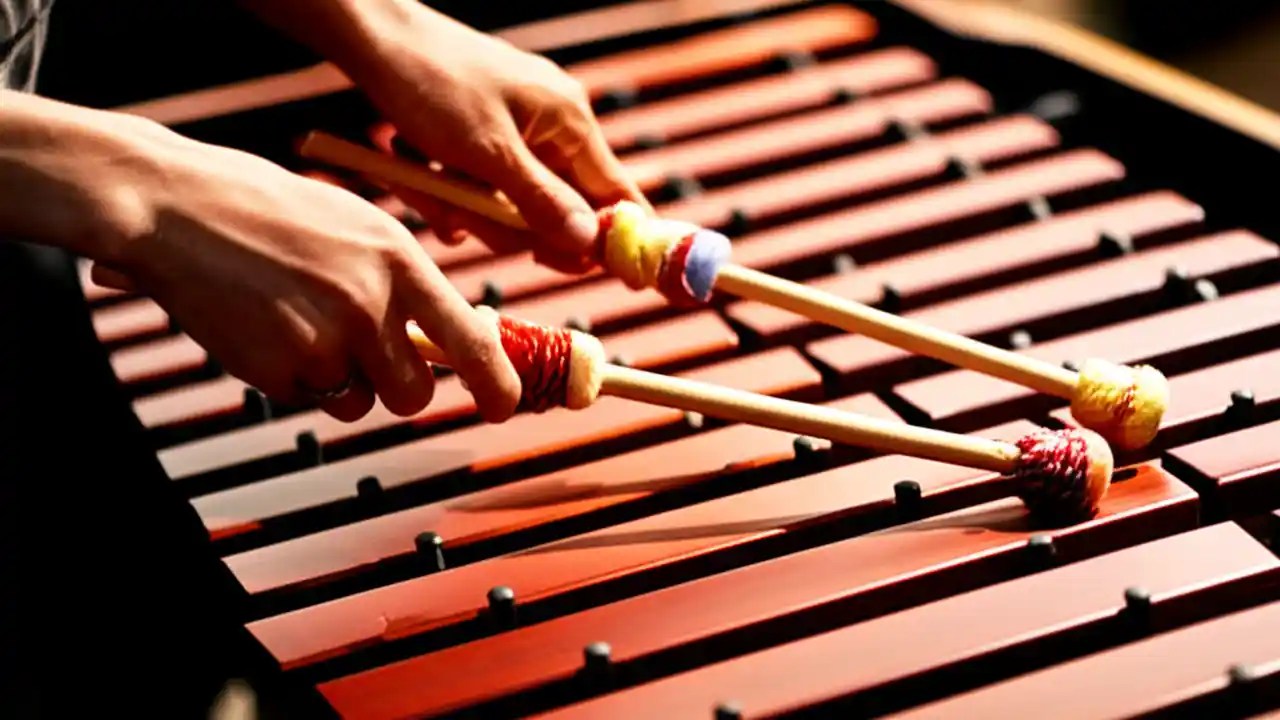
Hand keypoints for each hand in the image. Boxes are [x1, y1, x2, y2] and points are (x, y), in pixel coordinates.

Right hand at [89, 115, 521, 423]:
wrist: (175, 208)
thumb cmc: (268, 211)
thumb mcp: (356, 226)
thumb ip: (403, 281)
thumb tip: (449, 333)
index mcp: (398, 261)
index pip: (471, 341)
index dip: (497, 384)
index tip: (505, 405)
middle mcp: (369, 305)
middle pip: (414, 393)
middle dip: (399, 387)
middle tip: (369, 357)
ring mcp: (322, 341)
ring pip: (361, 403)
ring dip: (344, 383)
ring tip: (302, 324)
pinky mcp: (277, 370)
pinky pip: (309, 399)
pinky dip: (295, 378)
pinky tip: (266, 328)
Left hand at [338, 3, 649, 271]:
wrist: (372, 37)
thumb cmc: (432, 83)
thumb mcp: (487, 153)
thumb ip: (541, 201)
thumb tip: (589, 244)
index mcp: (570, 123)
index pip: (615, 195)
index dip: (614, 240)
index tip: (616, 280)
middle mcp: (554, 127)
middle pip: (556, 209)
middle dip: (507, 225)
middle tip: (464, 221)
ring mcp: (519, 131)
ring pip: (510, 203)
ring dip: (467, 207)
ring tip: (428, 185)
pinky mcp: (485, 135)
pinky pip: (482, 185)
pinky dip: (451, 191)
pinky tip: (419, 175)